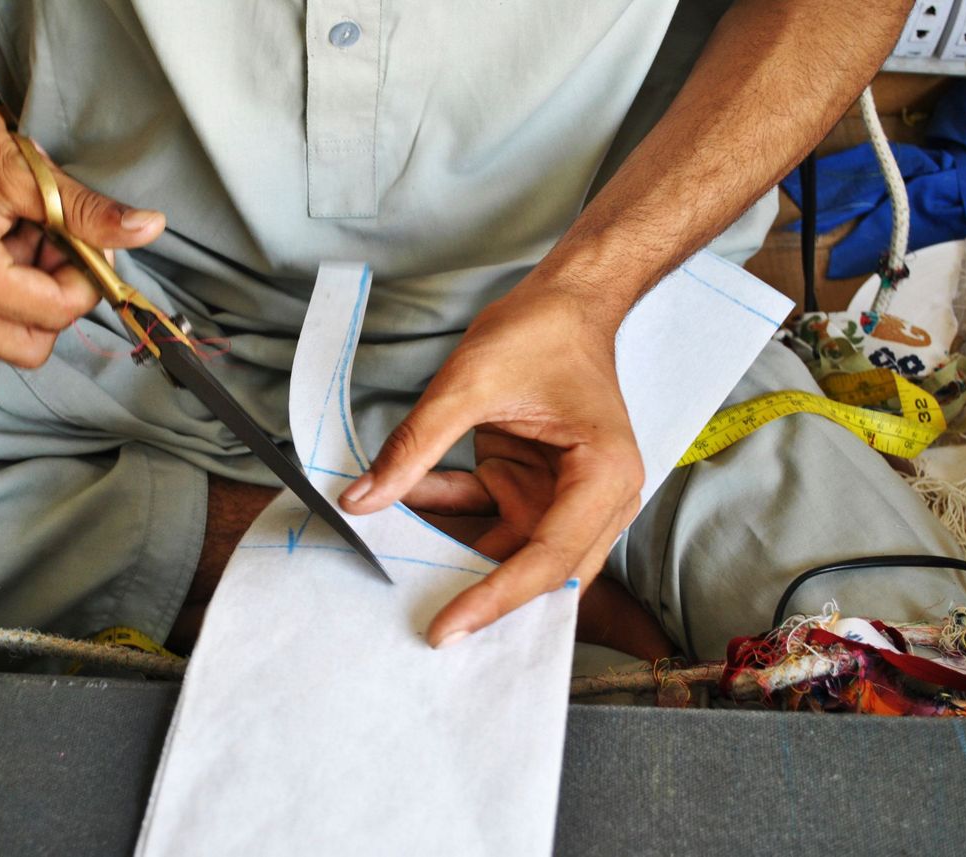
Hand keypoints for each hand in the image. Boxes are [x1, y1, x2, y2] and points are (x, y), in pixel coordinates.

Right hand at [0, 78, 165, 366]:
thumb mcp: (22, 168)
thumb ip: (88, 211)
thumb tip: (148, 228)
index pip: (52, 314)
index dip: (87, 280)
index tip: (88, 239)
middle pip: (29, 345)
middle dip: (58, 299)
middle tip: (59, 243)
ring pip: (7, 336)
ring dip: (32, 293)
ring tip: (24, 231)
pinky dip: (5, 288)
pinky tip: (0, 238)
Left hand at [339, 267, 644, 647]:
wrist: (565, 299)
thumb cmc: (542, 331)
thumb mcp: (468, 383)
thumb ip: (415, 446)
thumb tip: (361, 501)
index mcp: (603, 476)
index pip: (549, 556)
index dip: (497, 597)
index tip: (447, 627)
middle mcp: (595, 498)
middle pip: (538, 571)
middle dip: (481, 595)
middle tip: (424, 626)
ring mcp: (562, 496)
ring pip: (505, 551)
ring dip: (453, 551)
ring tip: (395, 560)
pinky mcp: (532, 487)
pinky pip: (485, 517)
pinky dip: (445, 512)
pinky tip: (401, 503)